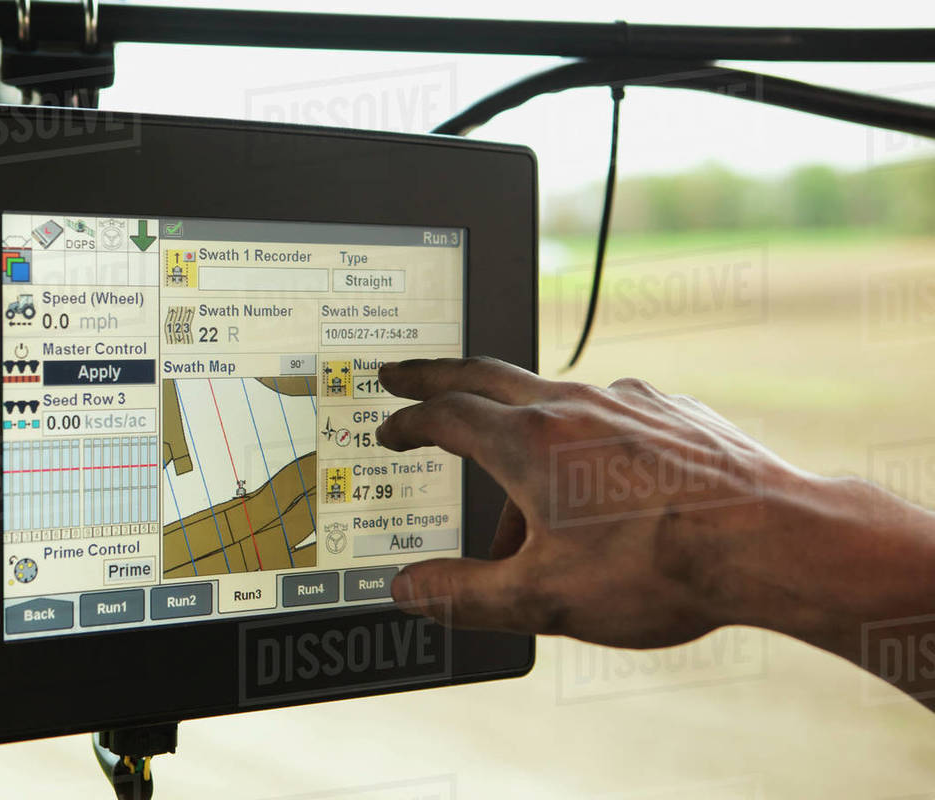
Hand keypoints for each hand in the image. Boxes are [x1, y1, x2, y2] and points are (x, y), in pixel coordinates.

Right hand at [376, 357, 813, 648]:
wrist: (771, 540)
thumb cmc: (659, 567)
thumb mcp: (542, 599)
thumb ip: (463, 594)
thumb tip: (408, 588)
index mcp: (528, 443)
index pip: (444, 415)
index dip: (407, 421)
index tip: (390, 428)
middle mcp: (571, 406)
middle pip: (483, 374)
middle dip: (435, 375)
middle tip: (403, 373)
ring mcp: (624, 400)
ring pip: (548, 401)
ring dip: (516, 433)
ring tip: (520, 508)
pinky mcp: (668, 409)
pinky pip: (603, 412)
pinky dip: (576, 436)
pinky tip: (595, 483)